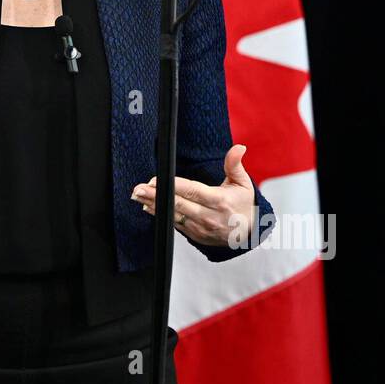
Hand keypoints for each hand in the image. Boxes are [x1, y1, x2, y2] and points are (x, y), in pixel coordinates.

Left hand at [130, 145, 257, 250]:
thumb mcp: (243, 184)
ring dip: (153, 205)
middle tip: (139, 188)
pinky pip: (174, 224)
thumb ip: (235, 165)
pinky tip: (147, 206)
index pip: (194, 191)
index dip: (175, 186)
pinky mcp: (193, 235)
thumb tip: (238, 147)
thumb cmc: (243, 206)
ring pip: (173, 215)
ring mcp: (200, 228)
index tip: (157, 180)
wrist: (247, 236)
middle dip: (156, 196)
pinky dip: (160, 215)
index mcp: (220, 201)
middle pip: (179, 204)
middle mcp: (208, 216)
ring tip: (137, 196)